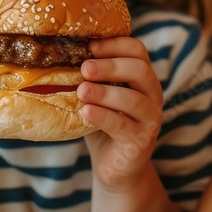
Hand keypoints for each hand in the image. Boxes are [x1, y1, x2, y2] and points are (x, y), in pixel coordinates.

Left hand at [79, 37, 163, 191]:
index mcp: (144, 78)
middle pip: (140, 70)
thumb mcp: (98, 96)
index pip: (138, 51)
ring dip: (105, 92)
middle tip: (85, 68)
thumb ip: (90, 78)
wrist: (116, 167)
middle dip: (111, 66)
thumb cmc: (104, 124)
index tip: (91, 46)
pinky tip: (86, 111)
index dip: (116, 44)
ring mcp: (150, 119)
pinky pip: (123, 125)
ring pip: (133, 99)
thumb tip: (59, 55)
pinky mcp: (141, 141)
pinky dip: (103, 116)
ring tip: (82, 90)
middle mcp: (153, 95)